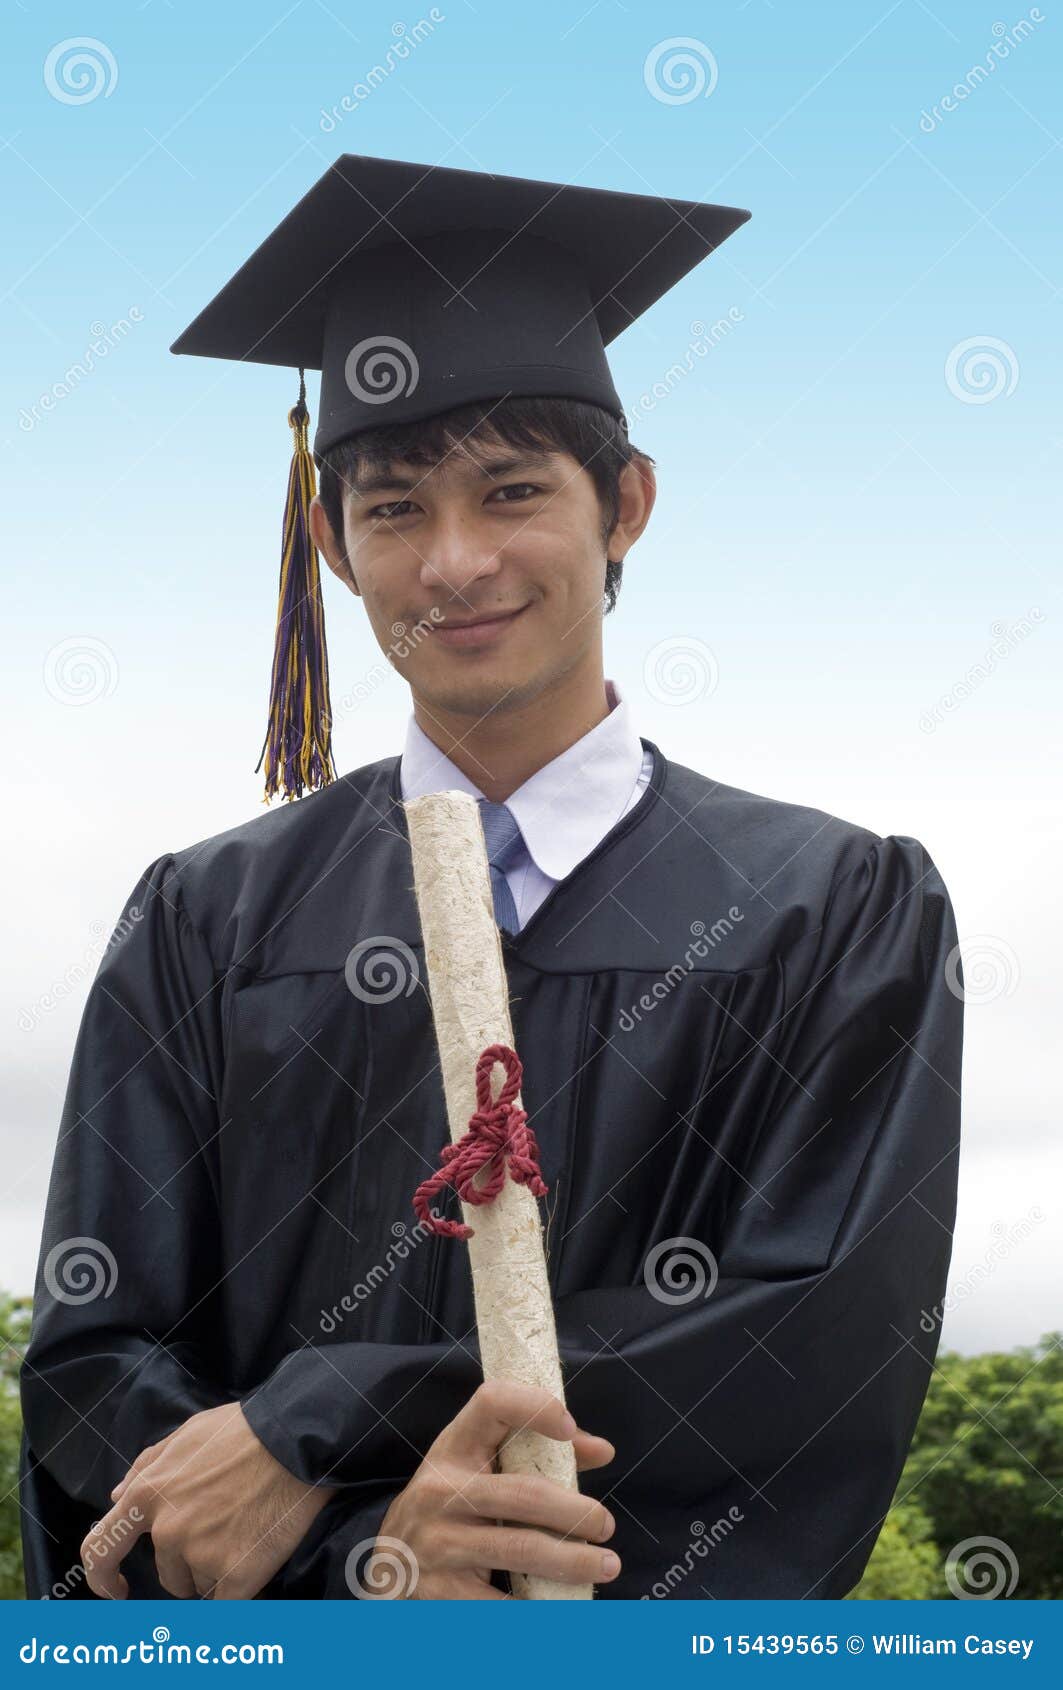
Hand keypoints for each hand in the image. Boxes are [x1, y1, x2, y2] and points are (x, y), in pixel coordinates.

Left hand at [80, 1403, 335, 1598]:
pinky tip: (258, 1559)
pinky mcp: (236, 1575)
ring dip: (219, 1570)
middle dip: (192, 1562)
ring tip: (248, 1531)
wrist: (297, 1438)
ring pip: (200, 1584)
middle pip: (169, 1572)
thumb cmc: (243, 1431)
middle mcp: (167, 1530)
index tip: (118, 1587)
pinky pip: (228, 1602)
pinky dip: (242, 1587)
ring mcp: (201, 1555)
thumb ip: (146, 1466)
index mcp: (148, 1494)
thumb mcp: (186, 1434)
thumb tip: (117, 1496)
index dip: (103, 1576)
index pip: (100, 1549)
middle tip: (226, 1531)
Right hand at [364, 1380, 617, 1598]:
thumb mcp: (479, 1468)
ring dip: (572, 1562)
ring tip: (605, 1566)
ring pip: (520, 1551)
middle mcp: (441, 1490)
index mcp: (454, 1447)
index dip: (534, 1407)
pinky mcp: (440, 1593)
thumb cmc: (453, 1503)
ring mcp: (438, 1543)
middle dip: (576, 1513)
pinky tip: (564, 1609)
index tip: (568, 1427)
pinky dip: (538, 1609)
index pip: (492, 1404)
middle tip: (606, 1525)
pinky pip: (501, 1604)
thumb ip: (538, 1454)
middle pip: (524, 1494)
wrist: (388, 1560)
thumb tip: (602, 1451)